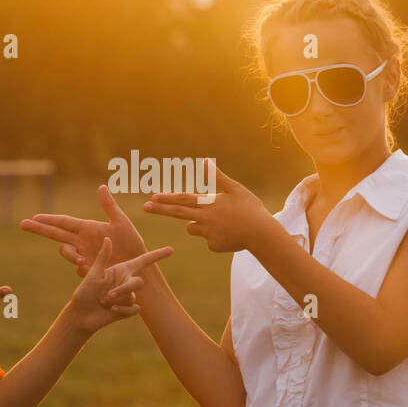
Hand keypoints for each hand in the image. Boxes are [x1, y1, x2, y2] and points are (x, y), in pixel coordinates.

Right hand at [20, 184, 146, 276]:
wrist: (137, 260)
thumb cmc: (131, 240)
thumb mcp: (121, 221)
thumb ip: (109, 206)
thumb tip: (101, 187)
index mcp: (87, 227)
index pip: (63, 222)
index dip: (49, 219)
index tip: (34, 216)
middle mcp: (81, 241)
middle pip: (55, 234)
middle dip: (39, 229)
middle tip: (23, 224)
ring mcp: (84, 254)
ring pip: (66, 252)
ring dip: (70, 256)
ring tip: (82, 261)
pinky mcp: (89, 268)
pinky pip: (78, 269)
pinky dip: (81, 268)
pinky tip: (88, 269)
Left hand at [66, 235, 173, 333]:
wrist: (81, 315)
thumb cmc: (84, 293)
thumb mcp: (93, 274)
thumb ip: (102, 258)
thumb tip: (107, 238)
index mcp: (120, 270)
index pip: (143, 261)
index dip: (157, 255)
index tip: (172, 250)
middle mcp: (126, 281)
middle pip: (138, 283)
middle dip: (124, 289)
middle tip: (108, 296)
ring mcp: (127, 296)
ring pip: (133, 297)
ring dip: (118, 301)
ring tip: (102, 302)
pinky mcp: (127, 309)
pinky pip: (134, 309)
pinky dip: (122, 310)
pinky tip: (112, 311)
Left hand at [142, 160, 274, 253]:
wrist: (262, 234)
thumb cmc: (250, 208)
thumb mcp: (235, 189)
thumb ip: (217, 177)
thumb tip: (204, 160)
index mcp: (209, 203)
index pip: (184, 199)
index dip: (168, 197)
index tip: (153, 197)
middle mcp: (205, 218)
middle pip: (178, 213)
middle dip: (160, 209)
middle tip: (145, 207)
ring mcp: (208, 234)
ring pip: (193, 227)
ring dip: (199, 223)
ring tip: (222, 221)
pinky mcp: (213, 246)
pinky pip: (208, 240)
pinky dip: (216, 236)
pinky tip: (230, 234)